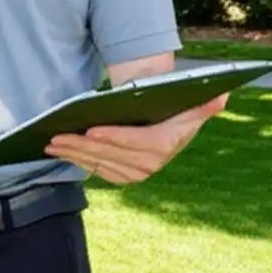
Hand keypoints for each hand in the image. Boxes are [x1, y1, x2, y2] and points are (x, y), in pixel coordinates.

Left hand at [43, 93, 228, 184]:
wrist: (167, 123)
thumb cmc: (173, 108)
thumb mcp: (192, 103)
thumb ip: (205, 103)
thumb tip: (221, 97)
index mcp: (166, 144)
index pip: (139, 143)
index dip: (115, 137)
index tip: (91, 129)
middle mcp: (151, 164)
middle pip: (111, 155)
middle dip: (82, 145)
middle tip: (56, 135)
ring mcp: (134, 172)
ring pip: (98, 163)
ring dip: (73, 154)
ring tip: (50, 142)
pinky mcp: (121, 175)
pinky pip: (95, 169)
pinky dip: (76, 160)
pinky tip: (59, 150)